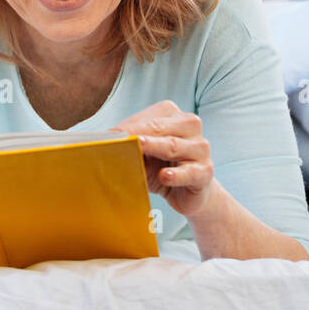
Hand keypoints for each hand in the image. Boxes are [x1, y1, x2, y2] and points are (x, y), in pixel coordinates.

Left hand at [112, 100, 215, 216]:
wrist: (186, 193)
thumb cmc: (160, 167)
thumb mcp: (142, 155)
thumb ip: (129, 146)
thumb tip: (104, 143)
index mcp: (174, 116)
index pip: (150, 118)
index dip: (128, 126)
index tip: (107, 135)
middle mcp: (190, 127)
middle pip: (161, 128)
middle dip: (138, 132)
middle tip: (118, 138)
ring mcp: (200, 149)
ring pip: (174, 146)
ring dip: (155, 147)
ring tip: (139, 146)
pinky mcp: (204, 172)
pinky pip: (190, 172)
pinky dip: (176, 174)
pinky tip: (164, 176)